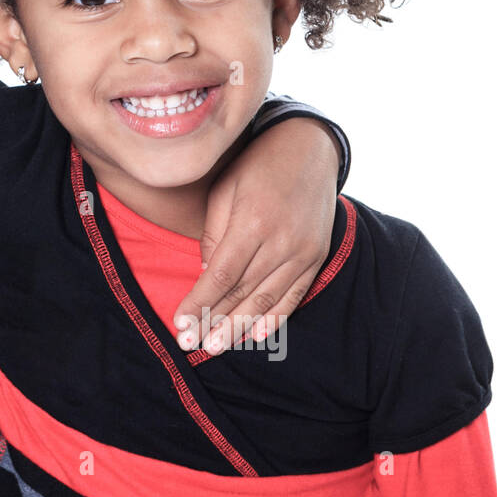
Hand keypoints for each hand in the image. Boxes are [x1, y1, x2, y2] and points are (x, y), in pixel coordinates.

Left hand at [173, 118, 338, 353]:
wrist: (309, 149)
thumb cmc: (256, 166)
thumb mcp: (224, 190)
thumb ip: (213, 234)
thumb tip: (204, 274)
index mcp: (253, 221)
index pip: (220, 275)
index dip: (199, 303)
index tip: (180, 323)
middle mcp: (282, 241)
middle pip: (243, 292)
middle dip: (215, 322)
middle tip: (192, 346)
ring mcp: (303, 251)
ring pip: (267, 299)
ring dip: (240, 327)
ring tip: (216, 347)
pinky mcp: (316, 256)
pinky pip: (295, 294)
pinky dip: (275, 317)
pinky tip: (255, 335)